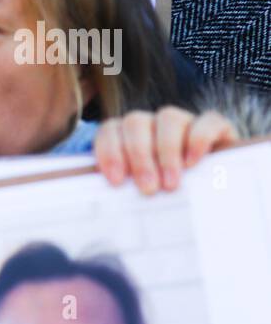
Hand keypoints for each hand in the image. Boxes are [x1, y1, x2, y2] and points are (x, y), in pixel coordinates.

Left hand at [94, 107, 237, 194]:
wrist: (214, 205)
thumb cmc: (167, 200)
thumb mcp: (141, 194)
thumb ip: (123, 188)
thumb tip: (106, 193)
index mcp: (128, 135)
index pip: (110, 130)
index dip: (109, 152)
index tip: (116, 181)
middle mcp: (154, 124)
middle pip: (136, 122)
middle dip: (139, 156)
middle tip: (148, 188)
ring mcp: (185, 122)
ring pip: (168, 118)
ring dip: (166, 151)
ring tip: (171, 184)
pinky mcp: (217, 127)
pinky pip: (207, 121)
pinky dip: (198, 140)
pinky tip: (193, 163)